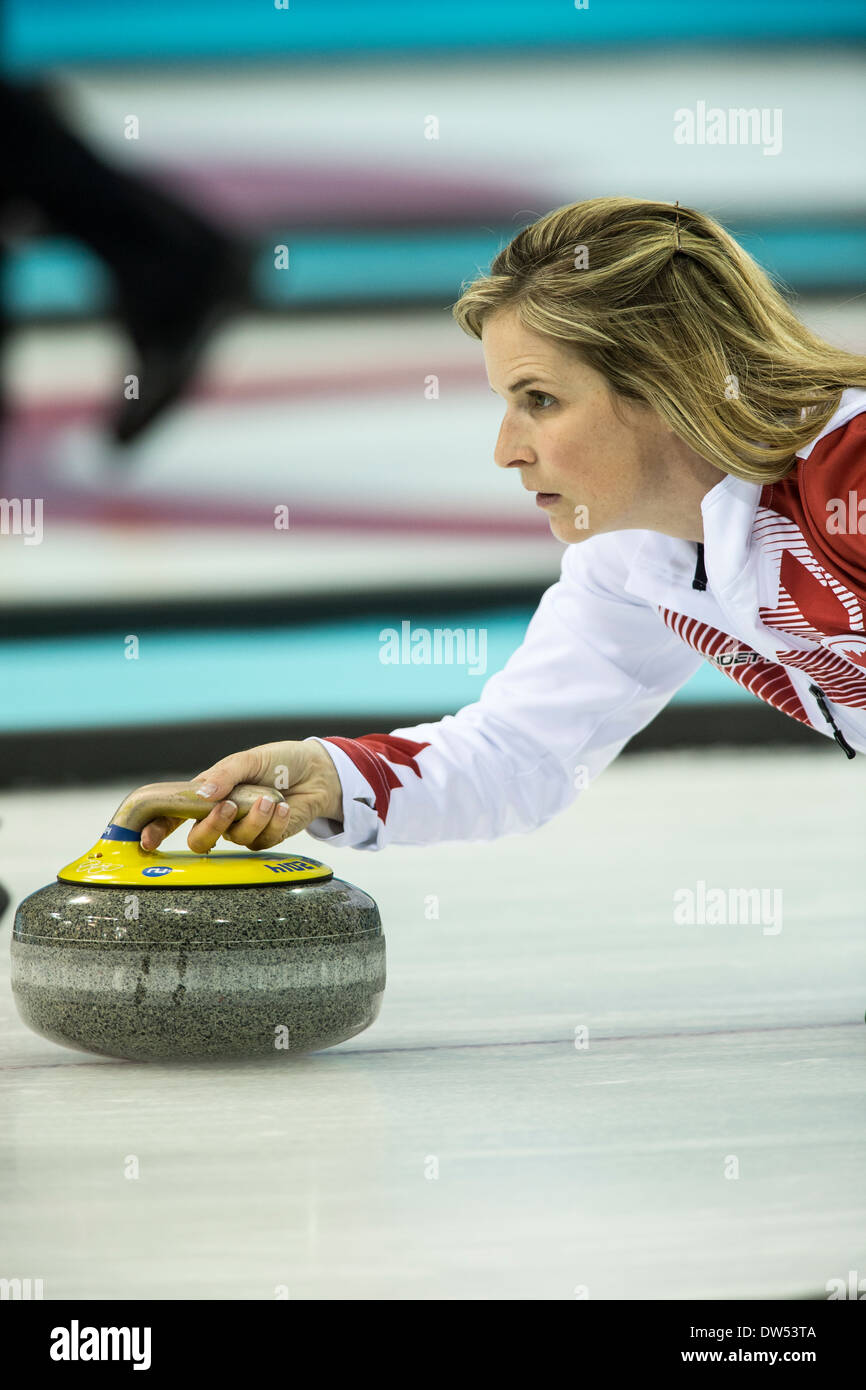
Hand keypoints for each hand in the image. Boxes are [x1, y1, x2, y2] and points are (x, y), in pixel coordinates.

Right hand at [138, 740, 342, 852]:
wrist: (317, 771)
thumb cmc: (278, 762)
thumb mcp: (249, 760)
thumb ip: (224, 775)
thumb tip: (203, 794)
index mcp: (207, 794)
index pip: (172, 815)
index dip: (155, 830)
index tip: (146, 841)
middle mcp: (220, 815)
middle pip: (198, 840)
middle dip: (211, 827)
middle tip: (230, 807)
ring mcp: (242, 829)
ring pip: (234, 840)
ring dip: (253, 819)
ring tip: (270, 799)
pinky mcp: (266, 838)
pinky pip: (262, 841)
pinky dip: (274, 822)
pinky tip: (283, 806)